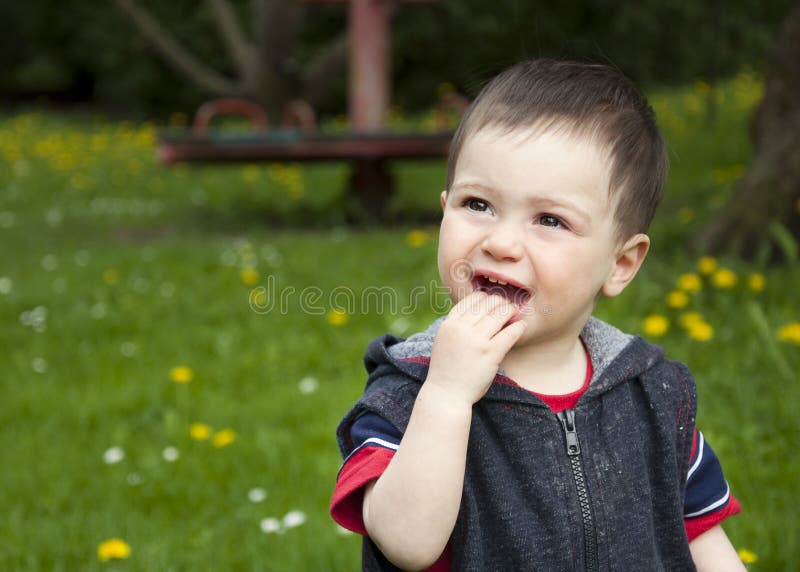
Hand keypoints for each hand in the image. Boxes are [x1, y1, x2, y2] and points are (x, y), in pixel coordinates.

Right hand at [426, 291, 525, 405]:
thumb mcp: (445, 340)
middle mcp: (462, 328)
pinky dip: (518, 326)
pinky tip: (520, 325)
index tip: (493, 302)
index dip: (486, 297)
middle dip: (500, 302)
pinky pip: (510, 332)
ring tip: (515, 313)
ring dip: (510, 311)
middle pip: (487, 303)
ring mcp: (476, 340)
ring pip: (500, 314)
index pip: (471, 299)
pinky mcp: (490, 353)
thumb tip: (478, 311)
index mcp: (450, 324)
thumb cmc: (447, 369)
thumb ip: (458, 325)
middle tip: (508, 306)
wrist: (445, 394)